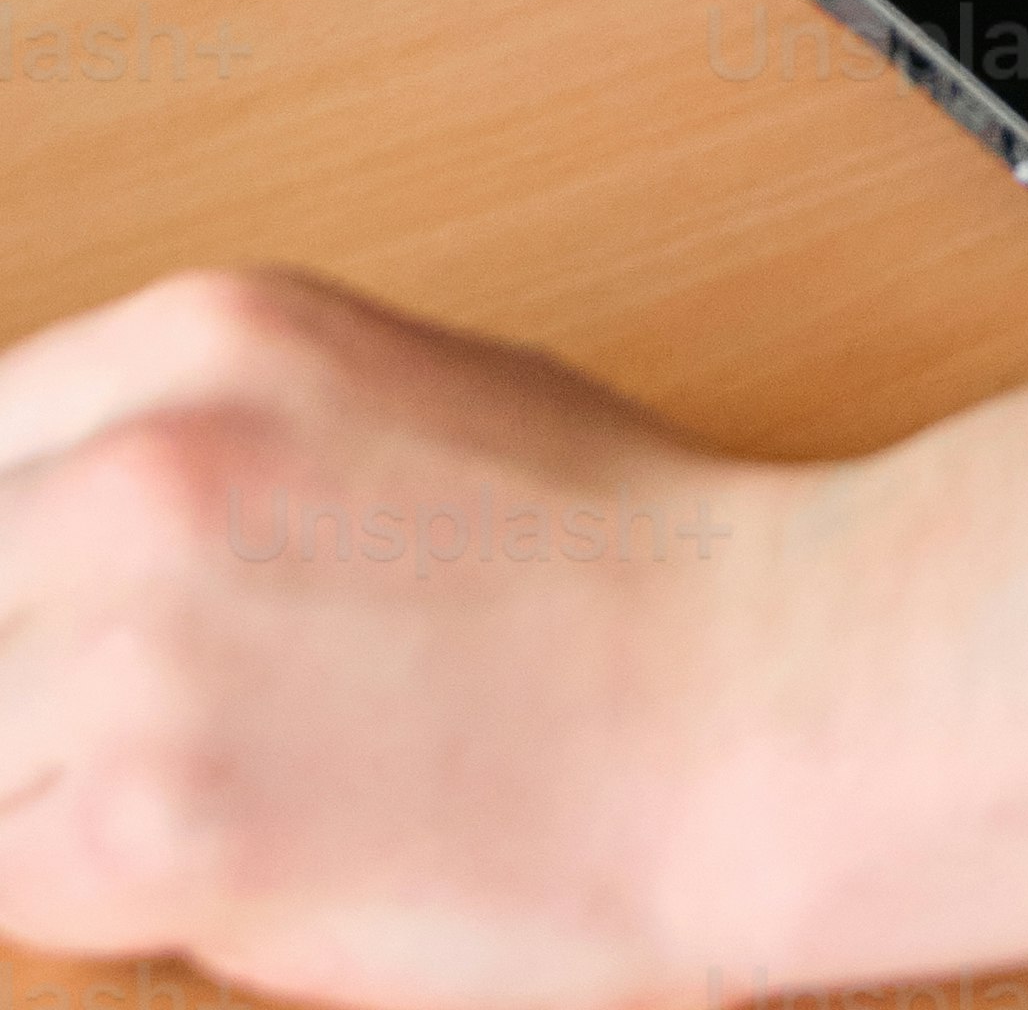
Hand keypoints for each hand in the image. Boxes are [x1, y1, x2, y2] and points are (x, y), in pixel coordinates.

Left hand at [0, 259, 792, 1003]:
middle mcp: (149, 467)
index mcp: (208, 335)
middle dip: (21, 676)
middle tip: (108, 721)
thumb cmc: (624, 559)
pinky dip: (78, 886)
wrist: (758, 696)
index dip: (6, 552)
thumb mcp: (384, 391)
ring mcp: (136, 645)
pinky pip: (7, 876)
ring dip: (38, 781)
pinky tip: (208, 858)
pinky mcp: (149, 826)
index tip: (34, 619)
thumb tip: (61, 521)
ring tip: (183, 785)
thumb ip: (204, 436)